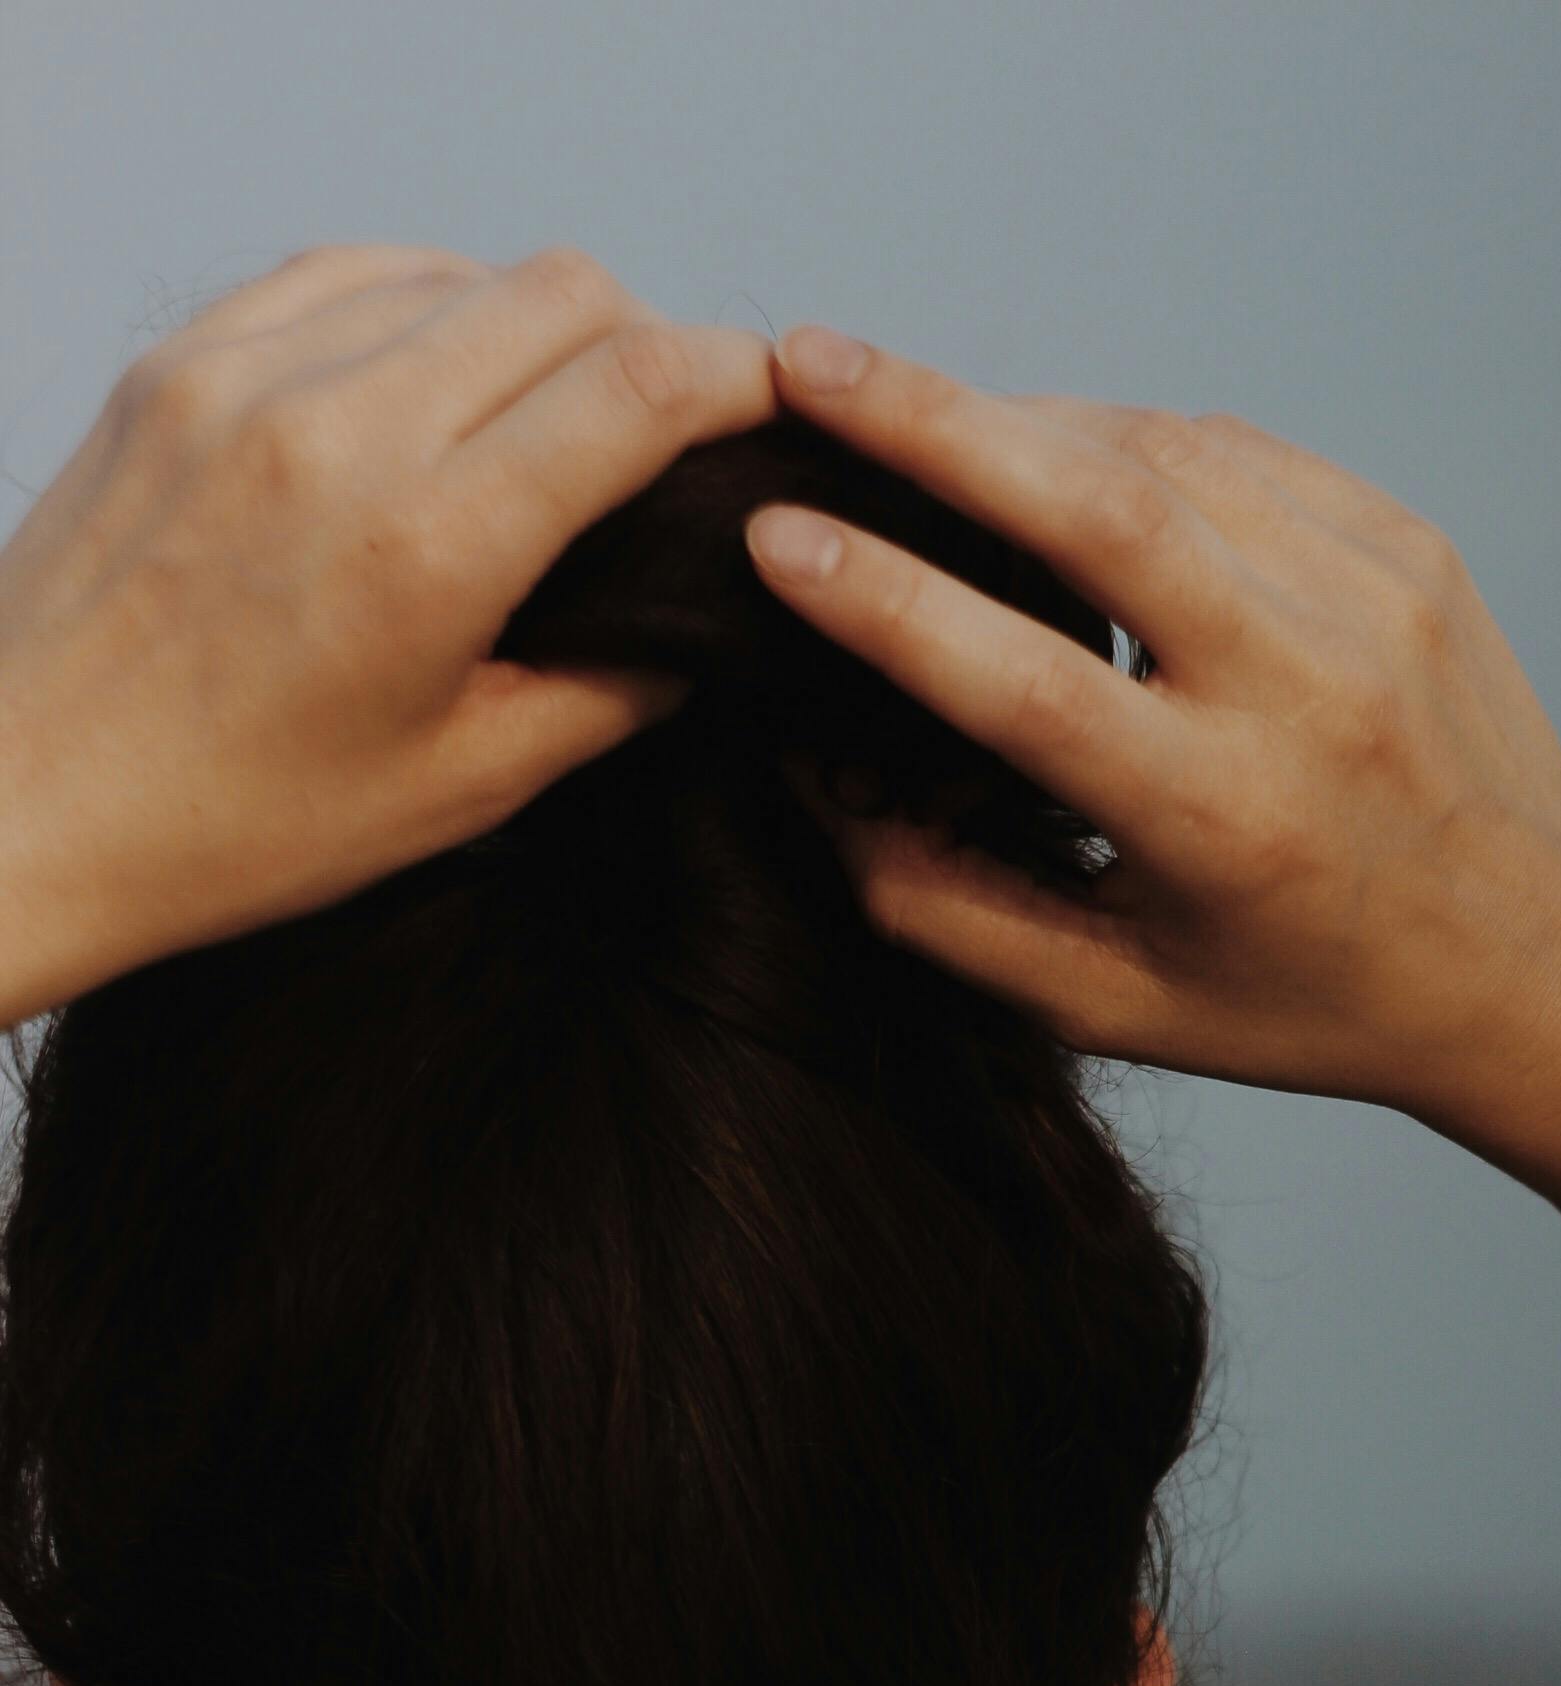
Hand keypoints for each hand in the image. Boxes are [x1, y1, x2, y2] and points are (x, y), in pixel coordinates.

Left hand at [0, 246, 774, 1020]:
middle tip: (661, 419)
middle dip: (643, 341)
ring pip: (454, 269)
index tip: (766, 395)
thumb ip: (601, 698)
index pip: (634, 389)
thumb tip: (689, 632)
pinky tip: (430, 374)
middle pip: (560, 294)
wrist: (27, 799)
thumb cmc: (223, 822)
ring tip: (538, 409)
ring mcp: (244, 378)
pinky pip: (338, 274)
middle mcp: (340, 433)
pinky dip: (414, 306)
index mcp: (428, 548)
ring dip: (527, 322)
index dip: (731, 375)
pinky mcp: (176, 362)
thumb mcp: (457, 790)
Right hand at [748, 326, 1560, 1126]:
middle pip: (1096, 509)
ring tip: (899, 406)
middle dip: (931, 421)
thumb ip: (957, 915)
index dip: (889, 603)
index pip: (1029, 682)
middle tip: (801, 362)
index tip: (774, 534)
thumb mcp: (1126, 1004)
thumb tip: (814, 795)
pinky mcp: (1406, 545)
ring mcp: (1370, 598)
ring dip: (1016, 423)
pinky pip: (1232, 454)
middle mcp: (1306, 691)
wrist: (1540, 956)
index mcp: (1227, 820)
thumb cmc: (1314, 998)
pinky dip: (1125, 442)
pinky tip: (1048, 452)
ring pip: (1158, 456)